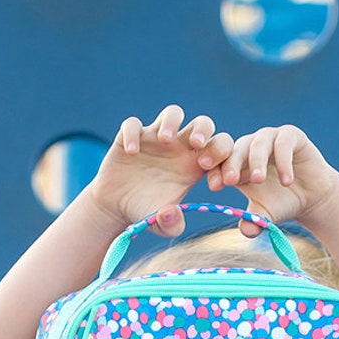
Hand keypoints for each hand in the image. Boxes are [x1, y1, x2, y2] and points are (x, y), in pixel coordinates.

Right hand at [89, 105, 234, 235]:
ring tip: (165, 140)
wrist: (117, 208)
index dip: (222, 155)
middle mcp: (178, 148)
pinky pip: (134, 124)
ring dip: (172, 122)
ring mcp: (155, 138)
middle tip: (197, 145)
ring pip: (173, 113)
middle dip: (204, 130)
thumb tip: (172, 213)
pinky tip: (132, 152)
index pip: (219, 148)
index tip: (213, 172)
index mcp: (194, 166)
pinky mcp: (131, 136)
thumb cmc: (146, 213)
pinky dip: (133, 133)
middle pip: (203, 123)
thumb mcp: (162, 225)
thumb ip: (172, 224)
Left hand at [206, 124, 338, 234]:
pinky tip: (287, 181)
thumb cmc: (281, 203)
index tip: (214, 186)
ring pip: (258, 143)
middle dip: (231, 164)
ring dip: (256, 161)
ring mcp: (270, 139)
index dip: (215, 171)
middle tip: (229, 180)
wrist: (311, 197)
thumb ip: (254, 221)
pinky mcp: (291, 135)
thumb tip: (247, 231)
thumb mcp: (265, 214)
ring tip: (258, 180)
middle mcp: (250, 147)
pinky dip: (284, 161)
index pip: (221, 163)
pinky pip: (283, 143)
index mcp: (237, 164)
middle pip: (236, 150)